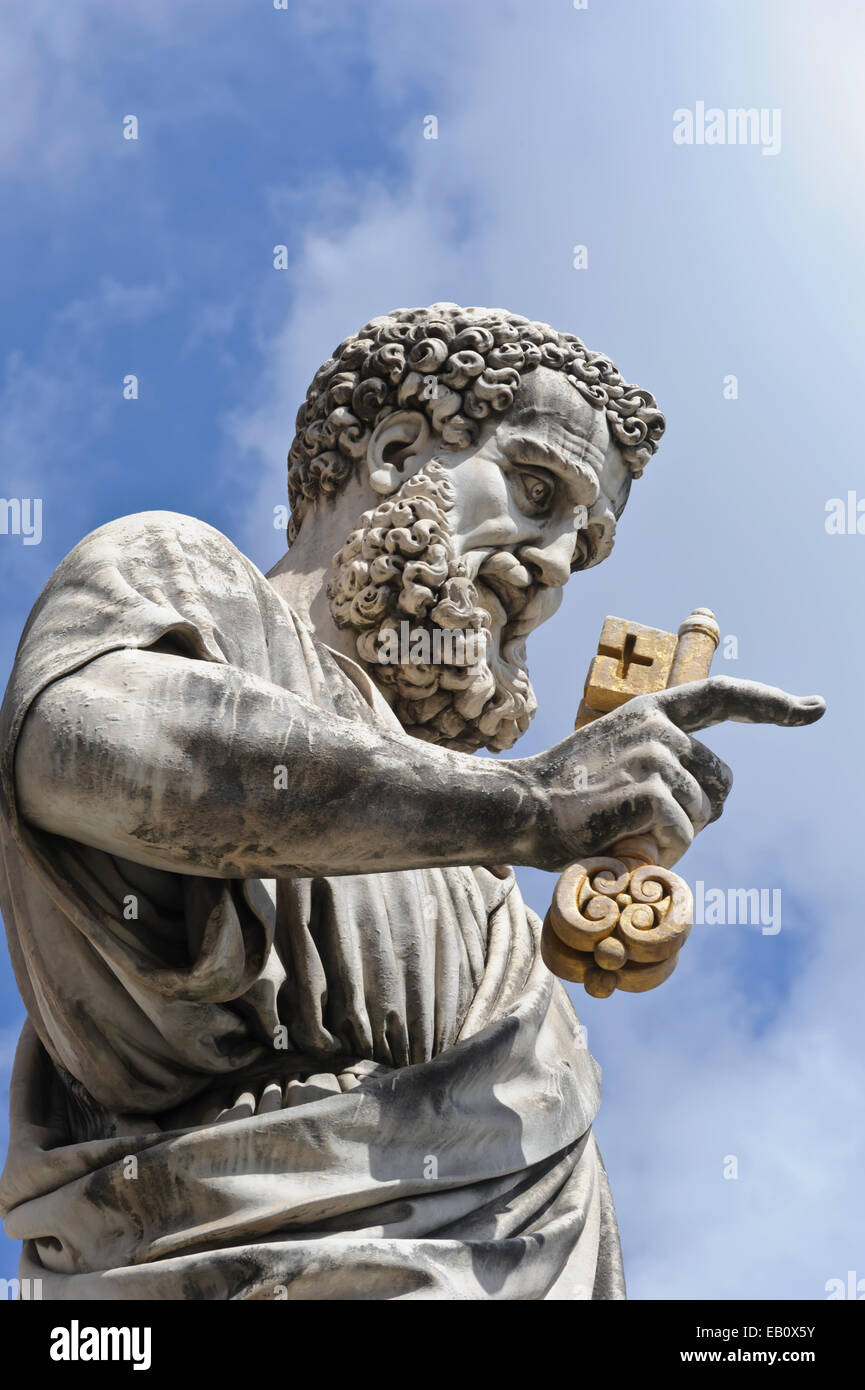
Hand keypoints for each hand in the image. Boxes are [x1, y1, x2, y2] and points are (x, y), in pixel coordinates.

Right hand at [520, 676, 824, 870]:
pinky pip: (683, 833)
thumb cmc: (561, 801)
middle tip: (646, 829)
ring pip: (703, 814)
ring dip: (674, 839)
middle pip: (723, 783)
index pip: (722, 696)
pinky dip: (660, 852)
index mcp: (649, 712)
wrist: (515, 808)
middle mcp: (656, 726)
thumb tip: (704, 806)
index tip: (814, 708)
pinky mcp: (648, 789)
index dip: (772, 704)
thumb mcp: (613, 764)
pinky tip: (624, 844)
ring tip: (624, 833)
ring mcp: (653, 754)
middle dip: (699, 815)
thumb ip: (657, 766)